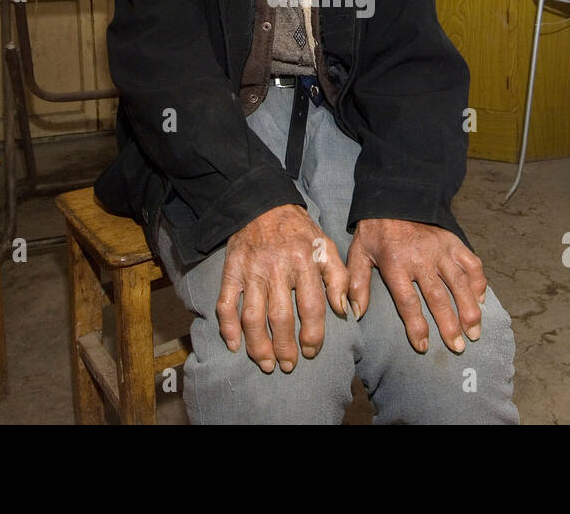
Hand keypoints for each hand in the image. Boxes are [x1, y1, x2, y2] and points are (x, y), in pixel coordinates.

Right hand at [216, 204, 348, 372]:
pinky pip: (225, 304)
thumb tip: (344, 311)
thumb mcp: (327, 247)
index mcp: (303, 262)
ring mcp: (251, 271)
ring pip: (252, 316)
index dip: (313, 335)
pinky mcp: (231, 271)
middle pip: (280, 318)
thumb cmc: (299, 231)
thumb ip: (339, 278)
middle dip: (284, 347)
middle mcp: (276, 268)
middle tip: (288, 365)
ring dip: (258, 345)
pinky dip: (227, 327)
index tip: (312, 351)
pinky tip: (234, 345)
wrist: (262, 204)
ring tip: (266, 364)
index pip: (311, 308)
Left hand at [347, 219, 487, 354]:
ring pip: (460, 283)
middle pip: (438, 296)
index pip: (408, 301)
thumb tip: (354, 314)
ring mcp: (440, 249)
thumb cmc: (375, 231)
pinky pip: (471, 263)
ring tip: (474, 331)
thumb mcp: (358, 254)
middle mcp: (421, 257)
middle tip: (457, 347)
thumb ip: (356, 284)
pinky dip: (479, 282)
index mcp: (395, 263)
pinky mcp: (453, 241)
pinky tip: (480, 301)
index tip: (423, 346)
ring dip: (469, 309)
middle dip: (449, 324)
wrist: (394, 196)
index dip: (416, 326)